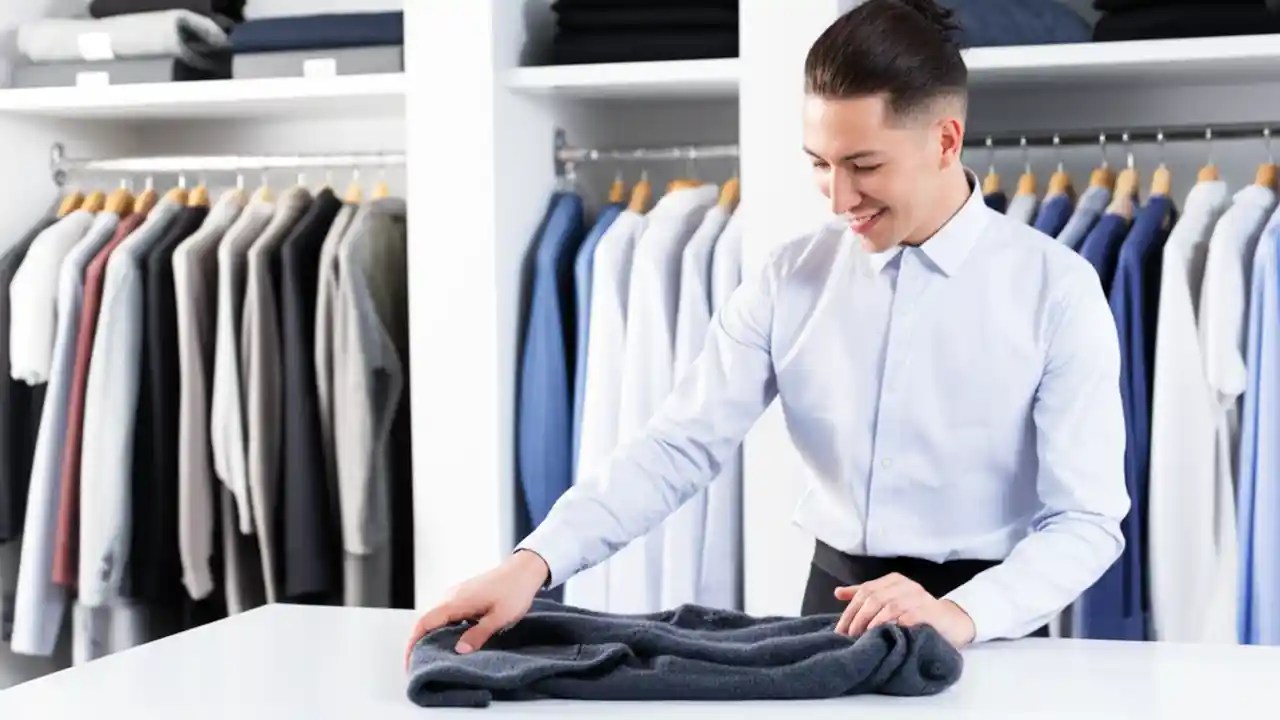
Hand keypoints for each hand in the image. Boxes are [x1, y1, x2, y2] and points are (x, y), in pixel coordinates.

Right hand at [404, 549, 549, 667]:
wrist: (525, 569)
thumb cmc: (515, 591)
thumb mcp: (500, 617)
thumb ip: (478, 634)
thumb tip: (458, 650)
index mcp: (457, 601)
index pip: (425, 623)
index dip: (413, 643)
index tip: (409, 661)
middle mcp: (452, 596)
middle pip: (427, 621)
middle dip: (421, 643)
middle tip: (423, 664)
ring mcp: (458, 594)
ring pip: (438, 617)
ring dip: (434, 635)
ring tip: (438, 656)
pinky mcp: (465, 595)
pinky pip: (448, 613)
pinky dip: (445, 628)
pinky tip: (455, 640)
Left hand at [833, 572, 975, 647]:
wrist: (951, 621)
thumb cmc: (915, 612)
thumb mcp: (890, 599)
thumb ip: (866, 595)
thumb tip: (838, 592)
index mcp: (893, 580)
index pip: (865, 591)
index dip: (850, 610)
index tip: (840, 629)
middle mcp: (906, 586)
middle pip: (874, 598)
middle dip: (858, 619)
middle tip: (849, 637)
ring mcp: (919, 598)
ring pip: (890, 607)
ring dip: (873, 624)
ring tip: (863, 638)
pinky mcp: (930, 612)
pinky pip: (909, 618)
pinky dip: (894, 627)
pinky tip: (885, 637)